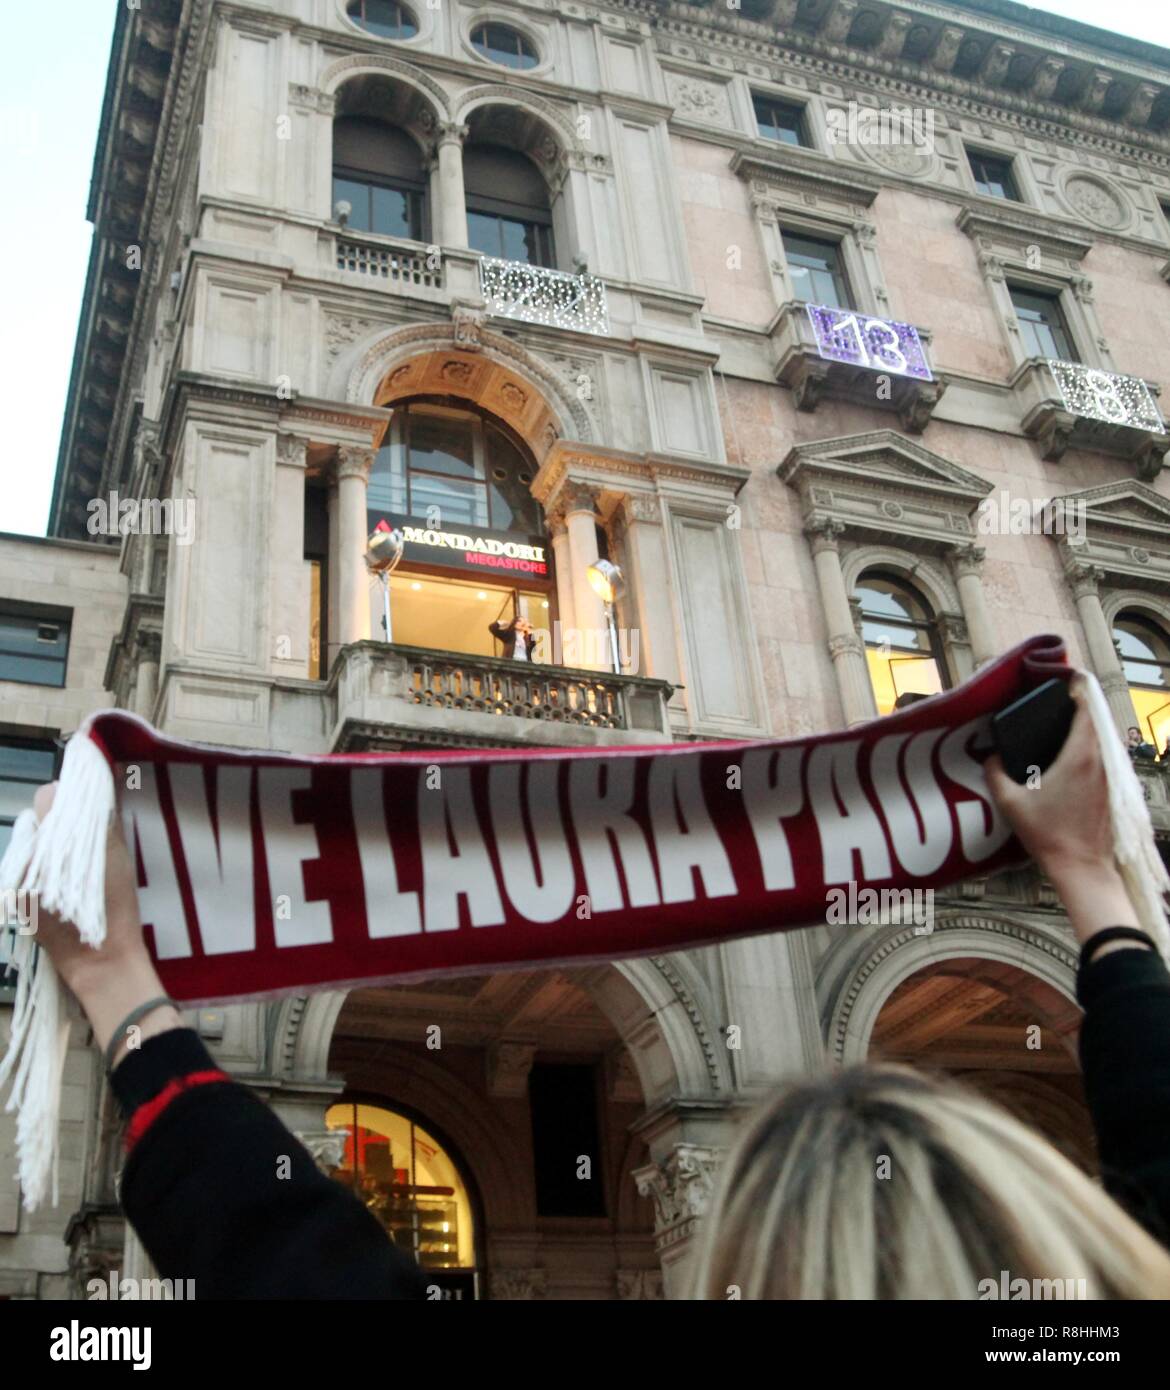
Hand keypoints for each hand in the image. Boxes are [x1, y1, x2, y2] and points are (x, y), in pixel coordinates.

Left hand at [28, 783, 181, 1065]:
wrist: (99, 961)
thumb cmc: (115, 908)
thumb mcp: (118, 857)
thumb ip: (103, 819)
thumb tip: (100, 786)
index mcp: (51, 844)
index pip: (48, 798)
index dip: (68, 797)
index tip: (86, 807)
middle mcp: (28, 859)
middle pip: (37, 820)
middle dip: (58, 821)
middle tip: (85, 837)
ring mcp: (19, 880)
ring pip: (31, 843)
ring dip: (50, 844)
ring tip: (76, 861)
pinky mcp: (17, 899)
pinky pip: (28, 867)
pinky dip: (44, 866)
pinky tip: (65, 880)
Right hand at [984, 676, 1140, 947]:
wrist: (1082, 866)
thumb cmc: (1048, 834)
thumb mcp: (1010, 802)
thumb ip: (995, 774)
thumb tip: (990, 757)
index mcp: (1078, 756)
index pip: (1085, 710)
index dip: (1076, 692)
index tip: (1064, 681)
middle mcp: (1099, 762)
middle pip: (1095, 722)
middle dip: (1078, 708)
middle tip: (1057, 701)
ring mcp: (1108, 777)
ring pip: (1101, 741)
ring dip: (1085, 729)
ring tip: (1062, 725)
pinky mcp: (1109, 791)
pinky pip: (1102, 758)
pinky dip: (1089, 749)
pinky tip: (1071, 757)